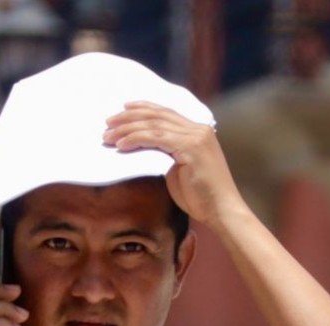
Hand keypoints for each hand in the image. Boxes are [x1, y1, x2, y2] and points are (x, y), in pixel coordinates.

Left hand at [104, 103, 248, 229]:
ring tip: (108, 135)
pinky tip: (121, 145)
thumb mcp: (179, 169)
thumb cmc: (201, 197)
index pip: (165, 113)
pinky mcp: (191, 148)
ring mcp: (196, 137)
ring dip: (127, 129)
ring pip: (154, 125)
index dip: (142, 109)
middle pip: (157, 115)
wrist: (221, 211)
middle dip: (129, 117)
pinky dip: (136, 139)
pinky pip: (156, 138)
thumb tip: (142, 148)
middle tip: (108, 123)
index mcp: (198, 131)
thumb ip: (166, 154)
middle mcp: (198, 129)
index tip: (122, 110)